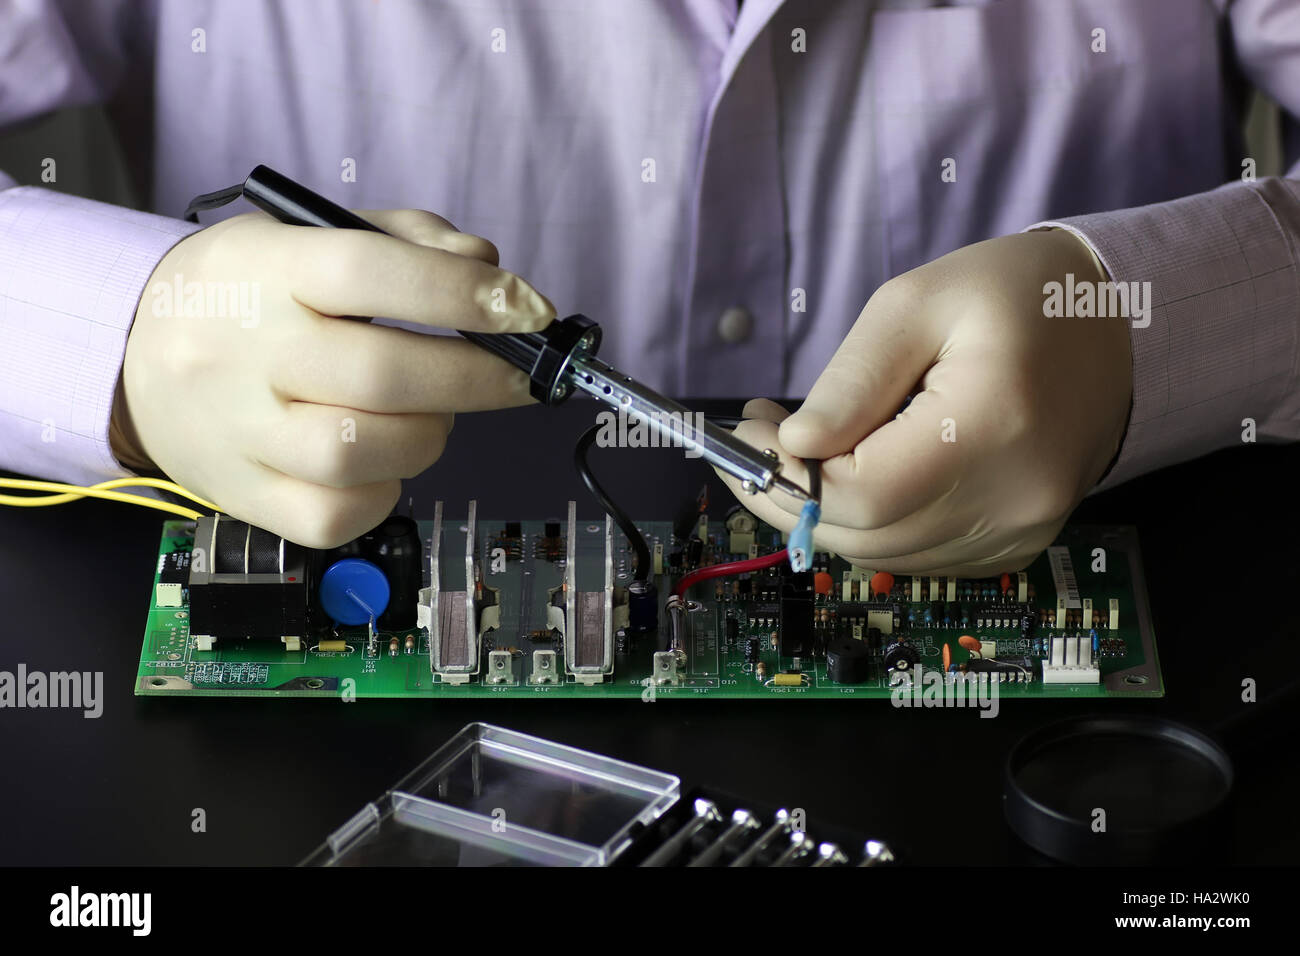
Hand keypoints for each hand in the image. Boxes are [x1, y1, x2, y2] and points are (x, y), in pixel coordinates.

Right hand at [111, 209, 554, 546]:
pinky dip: (385, 492)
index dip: (463, 292)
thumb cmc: (250, 293)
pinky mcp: (242, 497)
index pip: (369, 270)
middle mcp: (244, 352)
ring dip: (429, 436)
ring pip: (359, 453)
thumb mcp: (310, 236)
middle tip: (517, 377)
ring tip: (432, 415)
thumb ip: (406, 241)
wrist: (134, 355)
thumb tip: (488, 265)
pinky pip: (334, 515)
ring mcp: (238, 432)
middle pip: (380, 375)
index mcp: (265, 270)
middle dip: (477, 378)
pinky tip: (386, 461)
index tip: (530, 308)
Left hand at [717, 229, 1131, 575]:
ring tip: (801, 446)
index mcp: (992, 428)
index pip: (862, 495)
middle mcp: (1014, 499)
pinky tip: (858, 471)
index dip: (786, 476)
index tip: (748, 433)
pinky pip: (917, 553)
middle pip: (866, 535)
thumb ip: (852, 381)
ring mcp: (1020, 531)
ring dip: (825, 511)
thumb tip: (795, 447)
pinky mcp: (1016, 542)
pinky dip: (872, 524)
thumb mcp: (916, 304)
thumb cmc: (1011, 295)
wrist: (1113, 321)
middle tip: (757, 439)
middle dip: (789, 494)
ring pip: (883, 553)